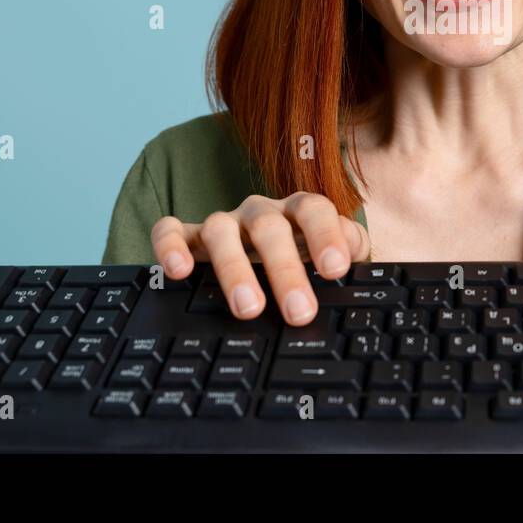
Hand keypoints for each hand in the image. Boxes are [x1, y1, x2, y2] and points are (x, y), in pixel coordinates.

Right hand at [150, 192, 370, 325]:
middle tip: (299, 312)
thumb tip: (353, 252)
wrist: (279, 259)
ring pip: (221, 230)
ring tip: (249, 309)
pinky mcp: (191, 239)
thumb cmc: (310, 257)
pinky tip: (177, 271)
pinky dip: (170, 245)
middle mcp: (261, 213)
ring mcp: (225, 223)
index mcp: (299, 211)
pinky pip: (171, 230)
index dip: (325, 235)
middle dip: (285, 271)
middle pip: (270, 228)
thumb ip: (350, 247)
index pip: (314, 210)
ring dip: (234, 268)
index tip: (335, 268)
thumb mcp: (338, 254)